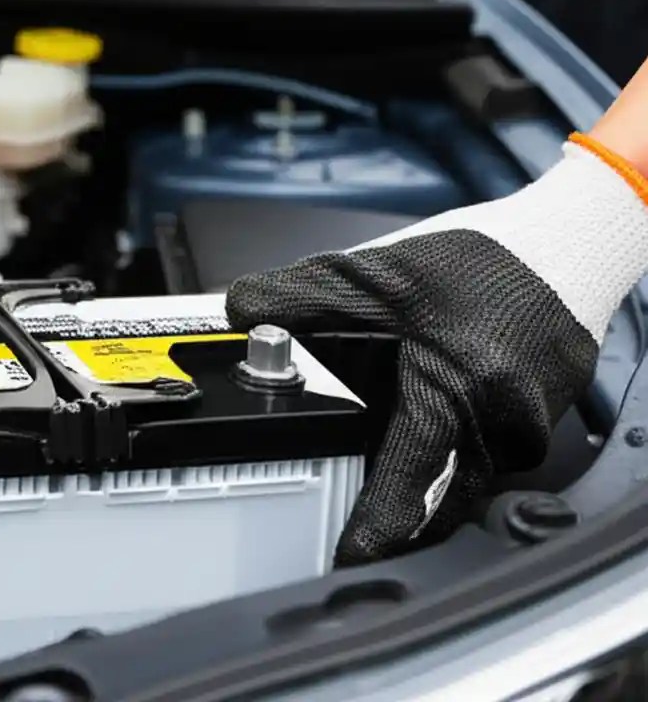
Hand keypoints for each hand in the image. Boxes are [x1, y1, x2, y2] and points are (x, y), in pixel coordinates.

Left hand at [226, 134, 647, 565]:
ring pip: (462, 487)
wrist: (563, 249)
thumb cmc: (477, 262)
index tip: (351, 554)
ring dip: (419, 491)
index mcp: (459, 384)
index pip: (408, 474)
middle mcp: (503, 420)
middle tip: (354, 533)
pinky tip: (421, 445)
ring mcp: (527, 432)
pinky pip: (482, 466)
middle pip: (438, 497)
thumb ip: (301, 296)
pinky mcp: (536, 433)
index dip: (378, 523)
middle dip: (394, 518)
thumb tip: (240, 312)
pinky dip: (446, 463)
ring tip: (380, 492)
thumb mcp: (376, 272)